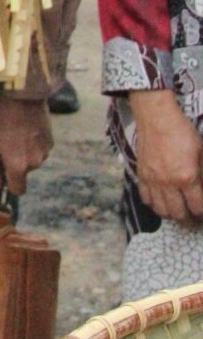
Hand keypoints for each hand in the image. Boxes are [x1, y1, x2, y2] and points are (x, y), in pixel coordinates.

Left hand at [0, 96, 52, 197]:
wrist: (23, 96)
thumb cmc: (1, 120)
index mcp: (19, 166)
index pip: (18, 190)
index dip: (9, 183)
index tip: (2, 170)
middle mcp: (36, 163)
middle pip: (24, 173)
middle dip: (15, 164)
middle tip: (6, 144)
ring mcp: (46, 152)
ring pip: (32, 161)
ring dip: (25, 153)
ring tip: (16, 134)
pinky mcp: (51, 142)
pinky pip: (40, 150)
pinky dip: (33, 144)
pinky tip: (26, 129)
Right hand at [132, 91, 202, 223]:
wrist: (157, 117)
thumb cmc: (182, 132)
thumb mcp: (202, 152)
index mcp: (187, 177)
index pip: (197, 207)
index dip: (202, 213)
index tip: (202, 212)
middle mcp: (168, 183)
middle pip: (178, 214)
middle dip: (188, 220)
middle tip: (193, 220)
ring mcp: (153, 181)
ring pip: (161, 210)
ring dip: (171, 215)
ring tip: (178, 213)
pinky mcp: (142, 175)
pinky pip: (146, 199)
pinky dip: (154, 204)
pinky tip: (161, 201)